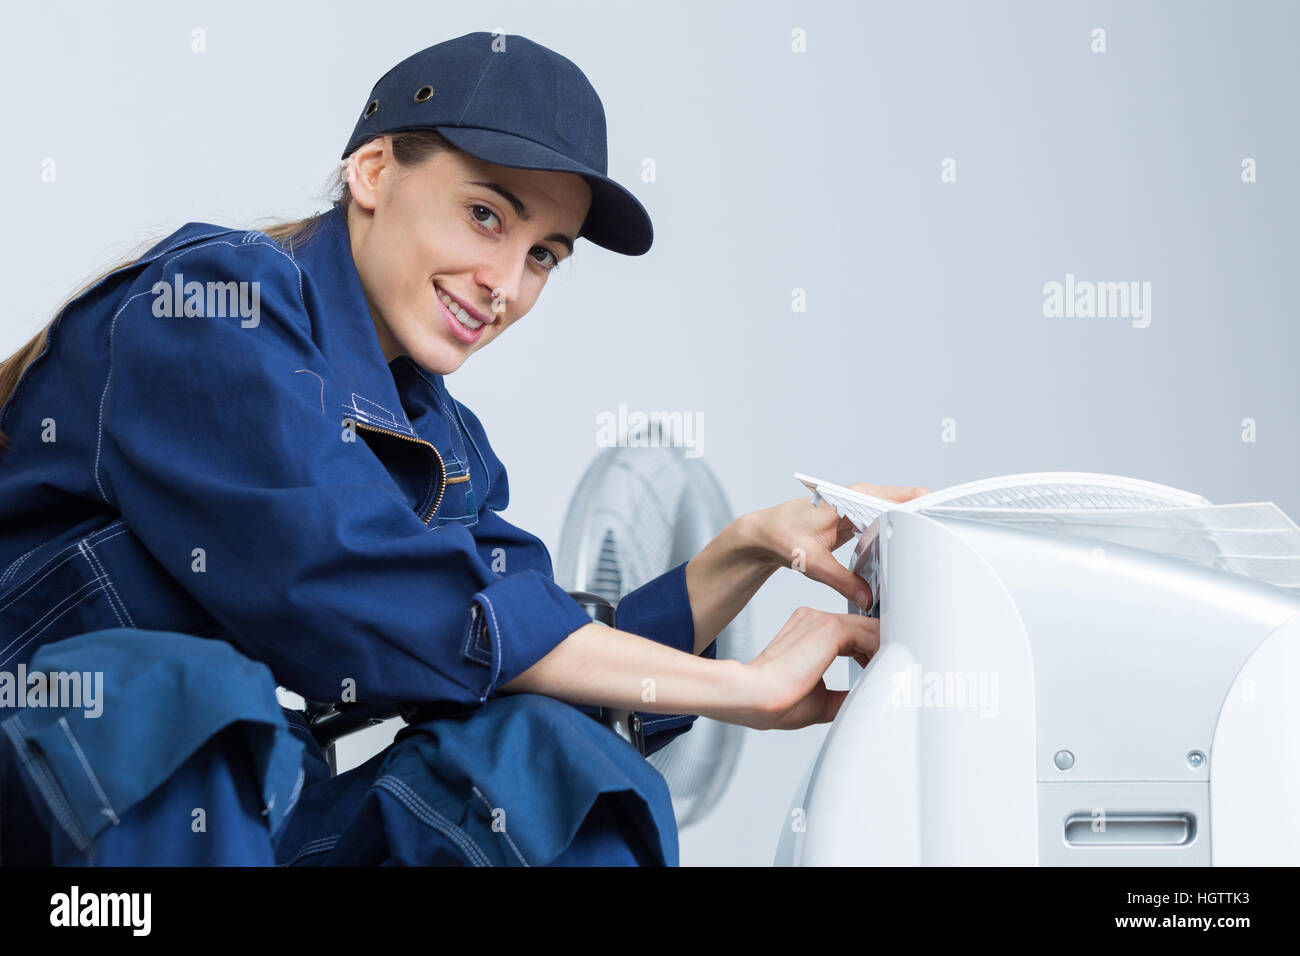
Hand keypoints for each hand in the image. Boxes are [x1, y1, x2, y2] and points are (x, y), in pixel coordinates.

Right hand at [732, 606, 880, 729]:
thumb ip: (842, 693)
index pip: (850, 634)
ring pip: (870, 628)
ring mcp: (820, 619)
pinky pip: (870, 634)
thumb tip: (861, 702)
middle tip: (895, 676)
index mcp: (805, 630)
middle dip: (882, 651)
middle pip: (864, 627)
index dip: (870, 653)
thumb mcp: (821, 700)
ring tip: (893, 675)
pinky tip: (886, 671)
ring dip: (885, 651)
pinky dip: (882, 653)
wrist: (754, 697)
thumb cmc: (776, 700)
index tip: (878, 673)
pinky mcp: (830, 627)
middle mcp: (813, 619)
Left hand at [749, 482, 928, 608]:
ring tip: (930, 551)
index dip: (924, 511)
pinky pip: (888, 522)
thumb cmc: (783, 536)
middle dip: (925, 519)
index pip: (900, 499)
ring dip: (914, 527)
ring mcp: (861, 506)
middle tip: (944, 544)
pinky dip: (900, 534)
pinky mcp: (859, 519)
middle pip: (907, 502)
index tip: (942, 527)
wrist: (766, 532)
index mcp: (852, 498)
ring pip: (899, 512)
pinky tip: (907, 553)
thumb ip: (843, 581)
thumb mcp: (812, 562)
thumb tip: (869, 598)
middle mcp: (860, 497)